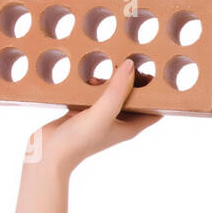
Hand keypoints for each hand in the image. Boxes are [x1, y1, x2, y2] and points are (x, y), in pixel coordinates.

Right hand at [23, 58, 161, 172]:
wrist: (48, 153)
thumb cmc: (79, 140)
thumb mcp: (103, 112)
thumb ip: (117, 90)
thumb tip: (131, 65)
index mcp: (130, 127)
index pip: (155, 110)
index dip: (162, 95)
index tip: (163, 75)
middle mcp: (118, 122)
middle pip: (135, 99)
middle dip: (137, 82)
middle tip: (139, 59)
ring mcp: (100, 117)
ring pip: (113, 94)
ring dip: (114, 80)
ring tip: (116, 59)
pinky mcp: (82, 112)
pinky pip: (93, 93)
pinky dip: (94, 83)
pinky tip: (90, 70)